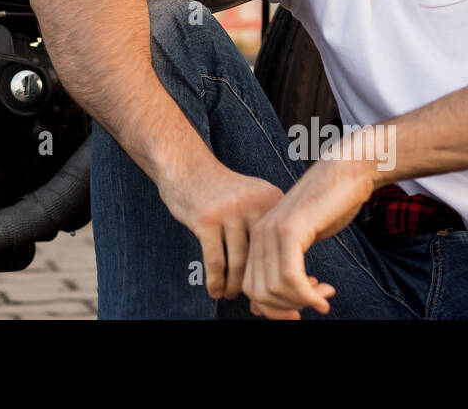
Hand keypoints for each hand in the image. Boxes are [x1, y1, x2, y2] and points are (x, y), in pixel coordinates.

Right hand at [155, 159, 284, 301]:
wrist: (186, 166)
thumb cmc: (221, 191)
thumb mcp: (252, 198)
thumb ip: (265, 228)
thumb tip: (278, 272)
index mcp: (271, 199)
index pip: (281, 245)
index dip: (277, 271)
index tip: (275, 291)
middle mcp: (254, 204)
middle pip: (262, 256)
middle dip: (258, 284)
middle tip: (254, 301)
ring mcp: (230, 211)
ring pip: (238, 263)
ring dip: (234, 286)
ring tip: (231, 295)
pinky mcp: (206, 219)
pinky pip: (215, 261)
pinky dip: (216, 281)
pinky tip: (215, 291)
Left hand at [241, 153, 376, 318]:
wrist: (346, 172)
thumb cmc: (329, 208)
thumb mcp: (302, 242)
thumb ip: (284, 268)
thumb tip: (265, 308)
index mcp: (258, 237)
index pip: (251, 289)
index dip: (273, 309)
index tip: (299, 311)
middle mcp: (259, 233)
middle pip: (259, 294)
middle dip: (287, 308)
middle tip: (315, 303)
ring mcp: (272, 230)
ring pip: (275, 289)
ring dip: (302, 302)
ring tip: (324, 296)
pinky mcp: (291, 230)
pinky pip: (291, 278)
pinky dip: (308, 296)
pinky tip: (324, 297)